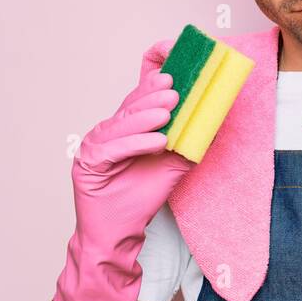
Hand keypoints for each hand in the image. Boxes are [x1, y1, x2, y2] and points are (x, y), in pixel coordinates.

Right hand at [70, 38, 192, 237]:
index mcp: (125, 129)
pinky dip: (136, 144)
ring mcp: (95, 146)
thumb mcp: (172, 168)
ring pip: (121, 125)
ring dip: (145, 117)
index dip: (152, 79)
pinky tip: (157, 141)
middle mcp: (108, 132)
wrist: (118, 233)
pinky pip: (114, 149)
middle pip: (130, 108)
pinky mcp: (88, 164)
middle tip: (176, 88)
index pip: (138, 98)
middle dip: (153, 96)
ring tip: (168, 111)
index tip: (173, 67)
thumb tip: (213, 125)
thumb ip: (188, 145)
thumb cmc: (139, 200)